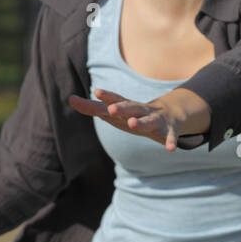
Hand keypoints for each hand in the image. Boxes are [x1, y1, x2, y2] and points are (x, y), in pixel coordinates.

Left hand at [67, 87, 209, 151]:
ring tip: (132, 123)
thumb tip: (70, 98)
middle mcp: (141, 110)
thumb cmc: (134, 114)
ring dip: (141, 122)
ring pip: (148, 121)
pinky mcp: (167, 130)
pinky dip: (170, 141)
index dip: (107, 96)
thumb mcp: (114, 111)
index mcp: (128, 105)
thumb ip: (92, 107)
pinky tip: (170, 149)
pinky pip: (169, 136)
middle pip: (131, 107)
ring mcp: (155, 119)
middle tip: (111, 109)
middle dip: (121, 108)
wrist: (170, 114)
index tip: (96, 91)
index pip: (116, 99)